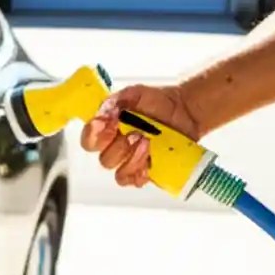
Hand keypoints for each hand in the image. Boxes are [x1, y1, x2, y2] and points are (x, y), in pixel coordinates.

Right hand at [80, 83, 202, 187]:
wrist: (185, 110)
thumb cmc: (159, 102)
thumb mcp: (138, 93)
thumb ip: (121, 98)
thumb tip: (107, 109)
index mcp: (107, 130)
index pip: (89, 140)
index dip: (95, 135)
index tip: (109, 123)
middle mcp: (115, 148)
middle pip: (104, 159)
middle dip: (119, 147)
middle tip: (136, 134)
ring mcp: (130, 162)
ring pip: (119, 173)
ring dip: (133, 159)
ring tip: (148, 143)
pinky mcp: (146, 172)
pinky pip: (136, 181)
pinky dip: (141, 173)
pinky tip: (150, 161)